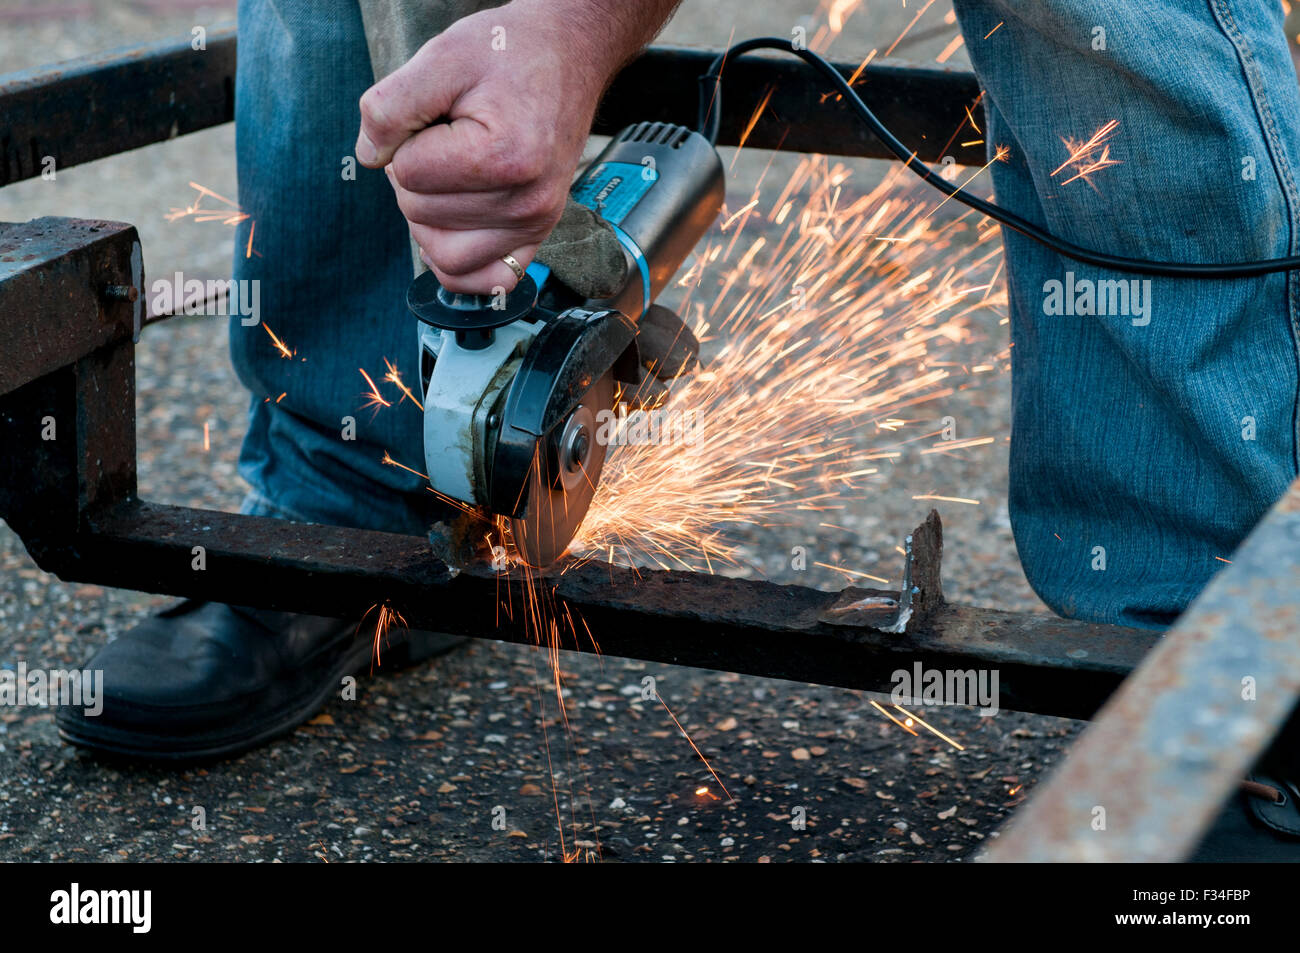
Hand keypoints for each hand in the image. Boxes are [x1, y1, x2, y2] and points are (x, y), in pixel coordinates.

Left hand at [356, 0, 677, 293]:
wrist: (568, 55)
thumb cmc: (510, 53)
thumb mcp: (442, 57)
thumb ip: (390, 107)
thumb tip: (369, 158)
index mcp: (504, 158)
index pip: (408, 174)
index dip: (405, 140)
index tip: (434, 116)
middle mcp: (526, 202)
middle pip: (420, 216)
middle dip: (415, 177)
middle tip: (443, 140)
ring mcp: (535, 224)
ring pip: (445, 257)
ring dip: (428, 220)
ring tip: (446, 178)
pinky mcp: (538, 234)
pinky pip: (488, 281)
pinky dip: (461, 266)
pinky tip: (454, 231)